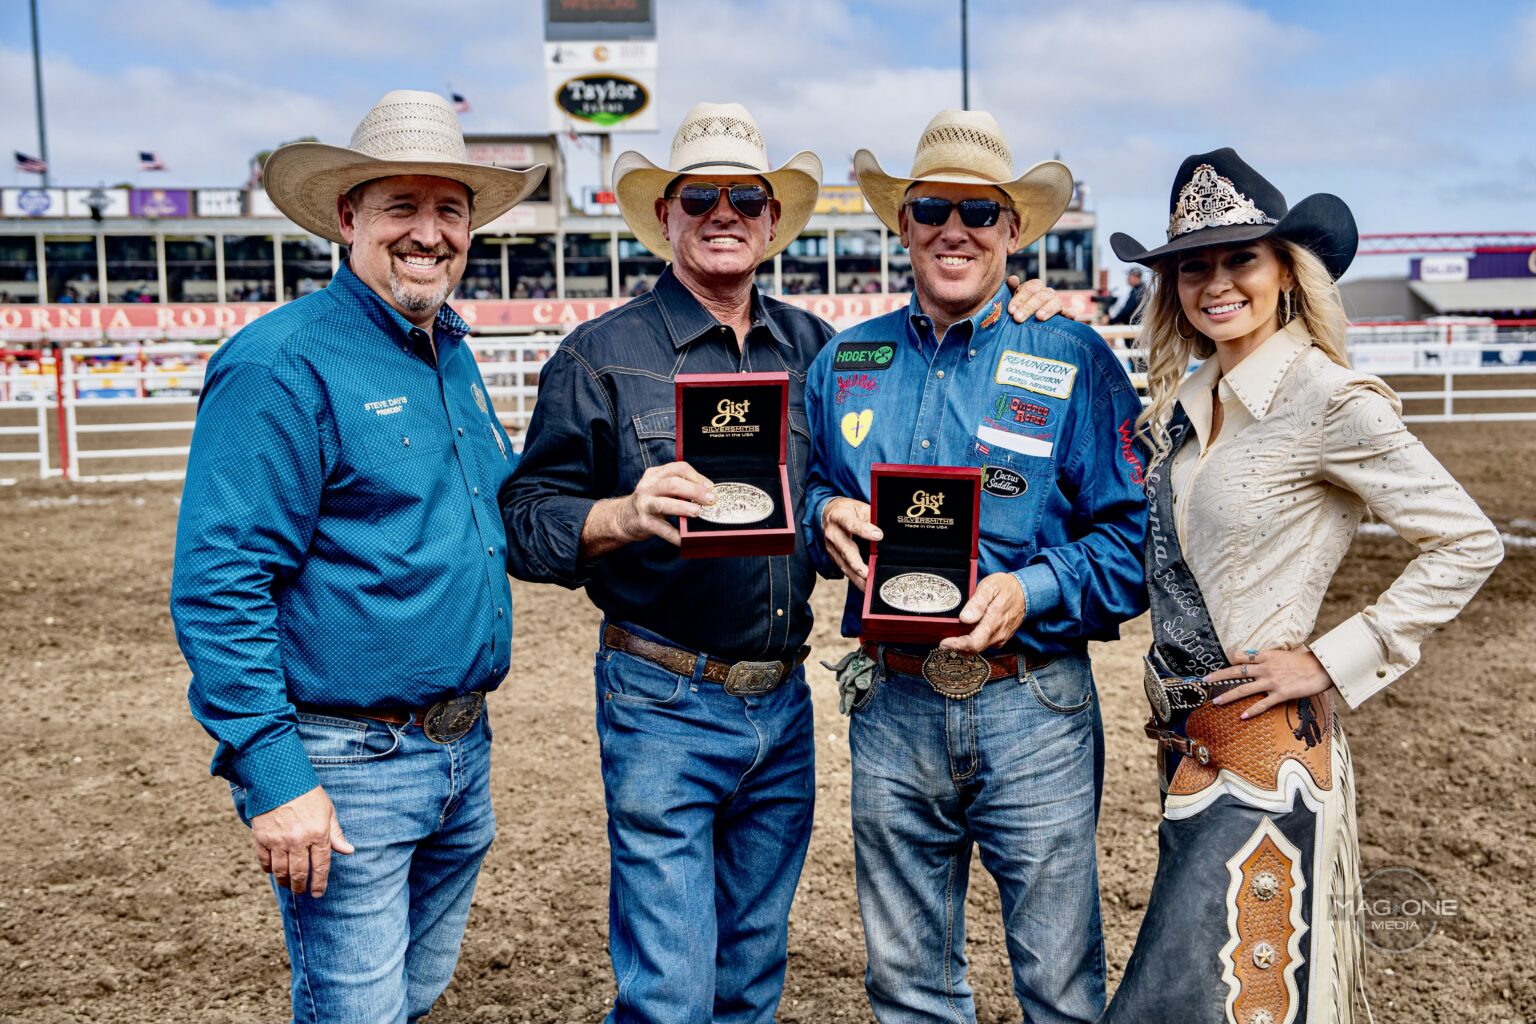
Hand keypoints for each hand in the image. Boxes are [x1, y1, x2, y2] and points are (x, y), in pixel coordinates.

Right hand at [249, 786, 353, 896]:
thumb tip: (349, 851)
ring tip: (288, 885)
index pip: (321, 866)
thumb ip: (336, 834)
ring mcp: (278, 840)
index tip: (318, 893)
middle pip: (300, 873)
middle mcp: (298, 840)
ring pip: (281, 871)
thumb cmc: (307, 794)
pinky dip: (268, 869)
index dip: (320, 883)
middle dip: (301, 886)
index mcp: (318, 834)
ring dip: (285, 882)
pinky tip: (273, 871)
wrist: (279, 779)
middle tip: (301, 892)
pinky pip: (264, 861)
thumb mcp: (328, 811)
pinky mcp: (261, 838)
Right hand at [615, 461, 715, 546]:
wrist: (624, 518)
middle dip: (694, 491)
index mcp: (655, 474)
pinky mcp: (644, 522)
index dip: (697, 477)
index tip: (710, 487)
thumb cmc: (650, 502)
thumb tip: (708, 493)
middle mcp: (648, 487)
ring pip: (664, 504)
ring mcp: (644, 505)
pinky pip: (662, 529)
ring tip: (697, 512)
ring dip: (683, 508)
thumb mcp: (661, 488)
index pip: (679, 469)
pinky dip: (675, 535)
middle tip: (710, 500)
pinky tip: (685, 538)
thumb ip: (680, 487)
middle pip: (673, 484)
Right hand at [822, 497, 881, 589]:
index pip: (850, 523)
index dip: (863, 529)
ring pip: (843, 563)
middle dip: (855, 562)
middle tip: (866, 572)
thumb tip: (884, 528)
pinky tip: (863, 585)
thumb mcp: (858, 507)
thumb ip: (870, 516)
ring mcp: (831, 546)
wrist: (827, 513)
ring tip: (867, 585)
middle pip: (844, 548)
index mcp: (839, 516)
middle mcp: (832, 532)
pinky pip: (844, 569)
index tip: (878, 535)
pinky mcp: (833, 556)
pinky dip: (854, 578)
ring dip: (855, 576)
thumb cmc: (847, 511)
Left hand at [939, 572, 1025, 653]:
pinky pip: (984, 644)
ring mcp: (1000, 638)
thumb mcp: (989, 587)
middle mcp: (998, 635)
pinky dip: (973, 641)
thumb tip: (964, 618)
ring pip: (978, 648)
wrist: (1025, 592)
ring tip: (952, 635)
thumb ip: (977, 603)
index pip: (973, 643)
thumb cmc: (1006, 588)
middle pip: (973, 649)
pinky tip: (966, 633)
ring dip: (964, 645)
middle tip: (943, 640)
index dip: (956, 645)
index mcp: (993, 623)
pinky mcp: (1000, 638)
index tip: (944, 642)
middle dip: (957, 646)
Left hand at [1005, 275, 1067, 321]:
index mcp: (1035, 286)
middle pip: (1040, 296)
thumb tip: (1013, 279)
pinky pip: (1070, 313)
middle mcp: (1047, 293)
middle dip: (1028, 307)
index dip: (1020, 298)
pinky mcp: (1065, 315)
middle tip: (1018, 318)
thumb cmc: (1019, 307)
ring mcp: (1057, 303)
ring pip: (1054, 303)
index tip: (1011, 310)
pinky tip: (1067, 317)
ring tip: (1039, 317)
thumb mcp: (1013, 298)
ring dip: (1047, 310)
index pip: (1030, 288)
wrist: (1030, 320)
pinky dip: (1069, 314)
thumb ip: (1011, 289)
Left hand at [1207, 648, 1334, 718]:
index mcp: (1267, 656)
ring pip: (1244, 688)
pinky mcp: (1281, 693)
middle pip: (1236, 671)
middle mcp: (1265, 668)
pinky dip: (1252, 710)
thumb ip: (1276, 654)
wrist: (1324, 667)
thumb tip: (1269, 655)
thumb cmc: (1308, 659)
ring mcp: (1272, 681)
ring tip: (1216, 702)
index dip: (1231, 661)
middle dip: (1219, 676)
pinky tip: (1242, 716)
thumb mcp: (1289, 651)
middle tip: (1205, 680)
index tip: (1222, 666)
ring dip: (1228, 696)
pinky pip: (1263, 704)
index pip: (1242, 657)